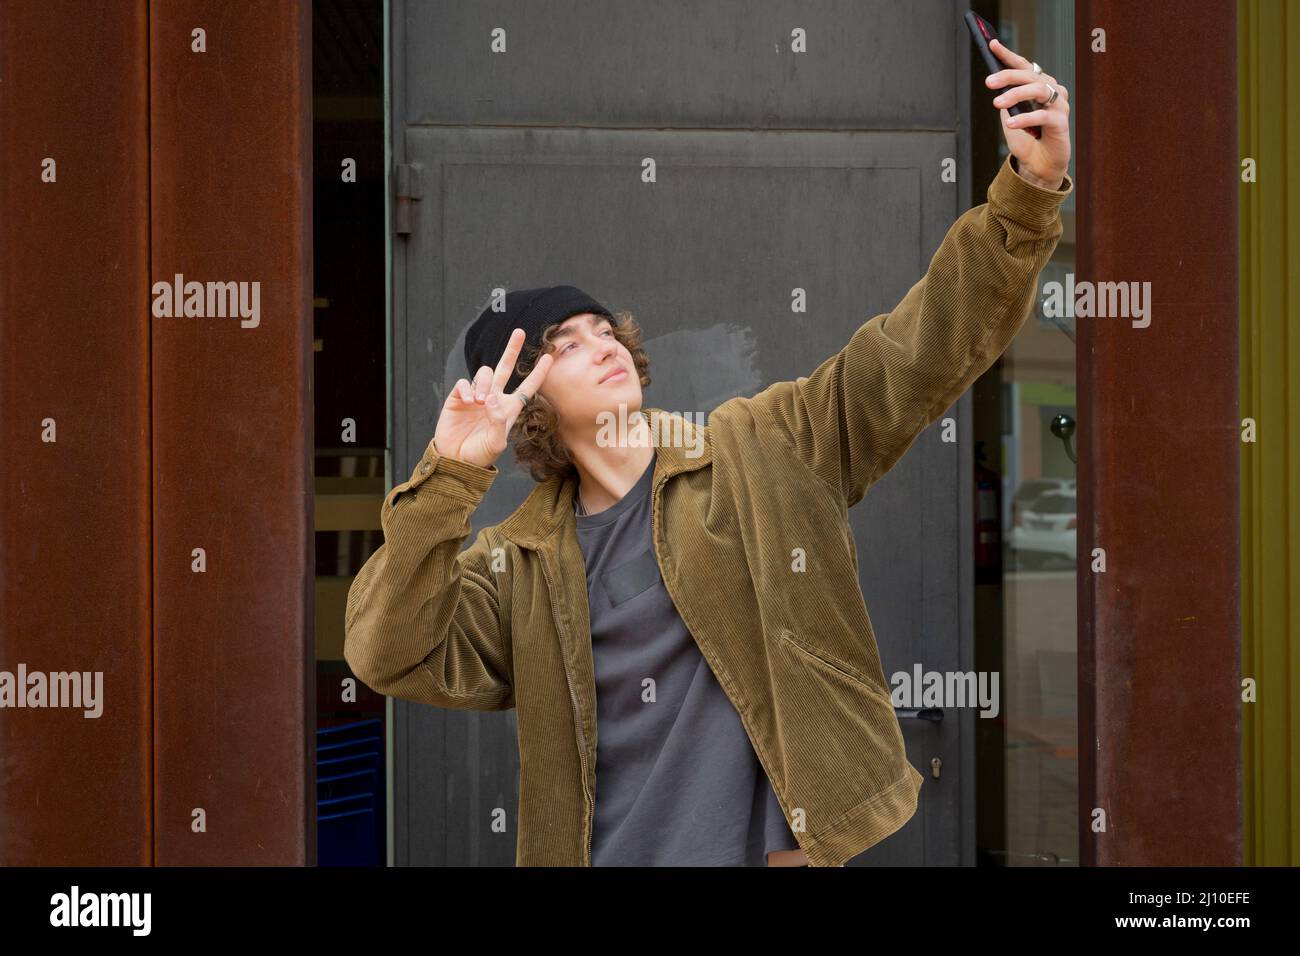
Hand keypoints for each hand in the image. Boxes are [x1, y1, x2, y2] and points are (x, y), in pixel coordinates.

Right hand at [433, 328, 553, 468]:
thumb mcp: (496, 443)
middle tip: (520, 332)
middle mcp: (494, 398)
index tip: (549, 357)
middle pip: (505, 368)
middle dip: (512, 349)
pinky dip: (466, 389)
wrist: (456, 459)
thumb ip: (498, 421)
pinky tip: (467, 401)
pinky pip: (464, 382)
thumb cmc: (479, 454)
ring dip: (483, 384)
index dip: (538, 373)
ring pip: (484, 373)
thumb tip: (492, 397)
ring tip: (479, 402)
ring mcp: (476, 395)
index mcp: (508, 409)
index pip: (527, 387)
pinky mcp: (458, 397)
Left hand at [985, 38, 1070, 188]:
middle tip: (989, 82)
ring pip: (1039, 89)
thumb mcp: (1009, 115)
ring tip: (997, 104)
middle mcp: (1052, 91)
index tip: (992, 45)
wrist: (1037, 165)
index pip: (1024, 66)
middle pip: (1031, 76)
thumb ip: (1005, 99)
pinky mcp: (1061, 123)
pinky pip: (1043, 115)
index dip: (1008, 55)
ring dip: (1016, 94)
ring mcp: (1059, 105)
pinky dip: (1024, 118)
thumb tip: (995, 81)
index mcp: (1039, 86)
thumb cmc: (1025, 139)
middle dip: (1008, 76)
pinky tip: (1010, 123)